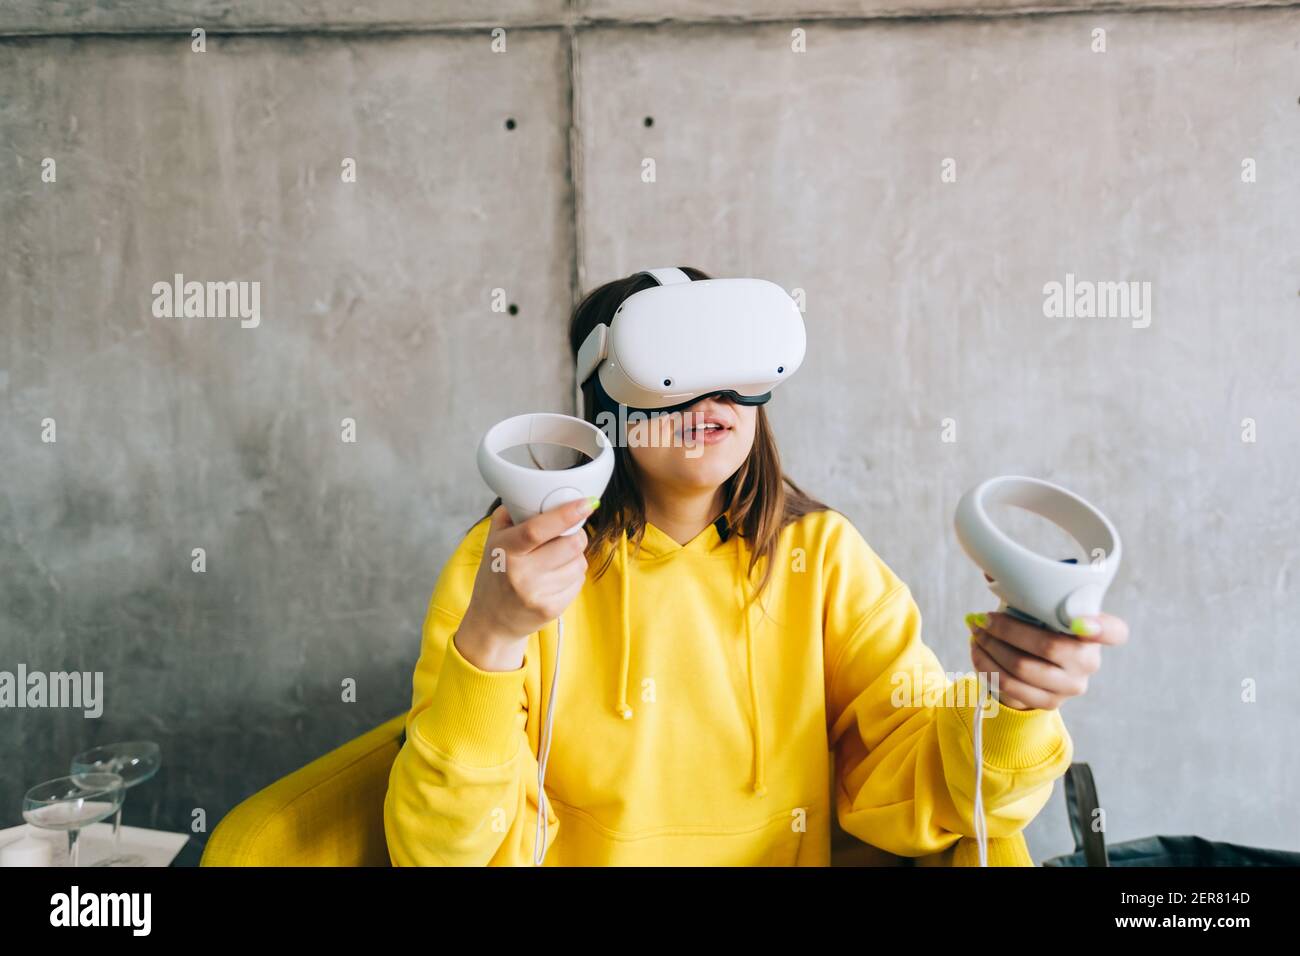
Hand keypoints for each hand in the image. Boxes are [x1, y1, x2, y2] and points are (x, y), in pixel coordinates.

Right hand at [456, 497, 597, 669]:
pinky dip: (573, 574)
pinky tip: (556, 577)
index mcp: (506, 550)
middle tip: (568, 534)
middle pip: (570, 544)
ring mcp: (537, 594)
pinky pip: (579, 581)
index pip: (537, 529)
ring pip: (579, 562)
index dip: (566, 514)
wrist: (493, 619)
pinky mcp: (552, 609)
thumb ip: (512, 514)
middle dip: (576, 534)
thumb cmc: (497, 573)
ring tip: (556, 559)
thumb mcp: (494, 540)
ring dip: (574, 556)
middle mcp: (521, 574)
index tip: (586, 502)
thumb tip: (540, 492)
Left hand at [965, 603, 1128, 711]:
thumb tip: (992, 573)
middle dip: (1007, 630)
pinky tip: (977, 650)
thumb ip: (1027, 590)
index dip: (1101, 628)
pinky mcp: (1049, 702)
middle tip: (983, 618)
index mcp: (1097, 632)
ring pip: (1022, 667)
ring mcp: (1071, 686)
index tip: (1081, 623)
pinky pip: (1010, 686)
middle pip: (1048, 647)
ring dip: (990, 647)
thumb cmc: (1038, 627)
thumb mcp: (1040, 608)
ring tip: (975, 632)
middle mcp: (1089, 661)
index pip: (1115, 632)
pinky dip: (986, 665)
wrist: (1035, 671)